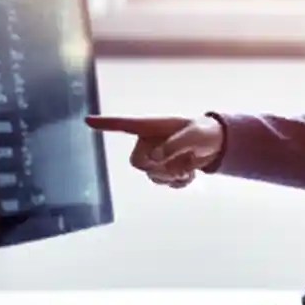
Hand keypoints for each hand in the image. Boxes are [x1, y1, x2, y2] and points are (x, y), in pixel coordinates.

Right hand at [85, 115, 223, 187]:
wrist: (217, 144)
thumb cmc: (204, 131)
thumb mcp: (194, 134)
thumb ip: (174, 144)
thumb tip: (155, 158)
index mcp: (151, 127)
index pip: (124, 125)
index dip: (105, 124)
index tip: (87, 120)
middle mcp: (148, 143)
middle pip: (137, 163)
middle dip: (158, 167)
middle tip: (178, 161)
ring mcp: (155, 158)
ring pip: (151, 176)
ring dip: (172, 176)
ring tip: (188, 166)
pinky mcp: (164, 171)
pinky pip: (163, 184)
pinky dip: (178, 183)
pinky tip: (189, 174)